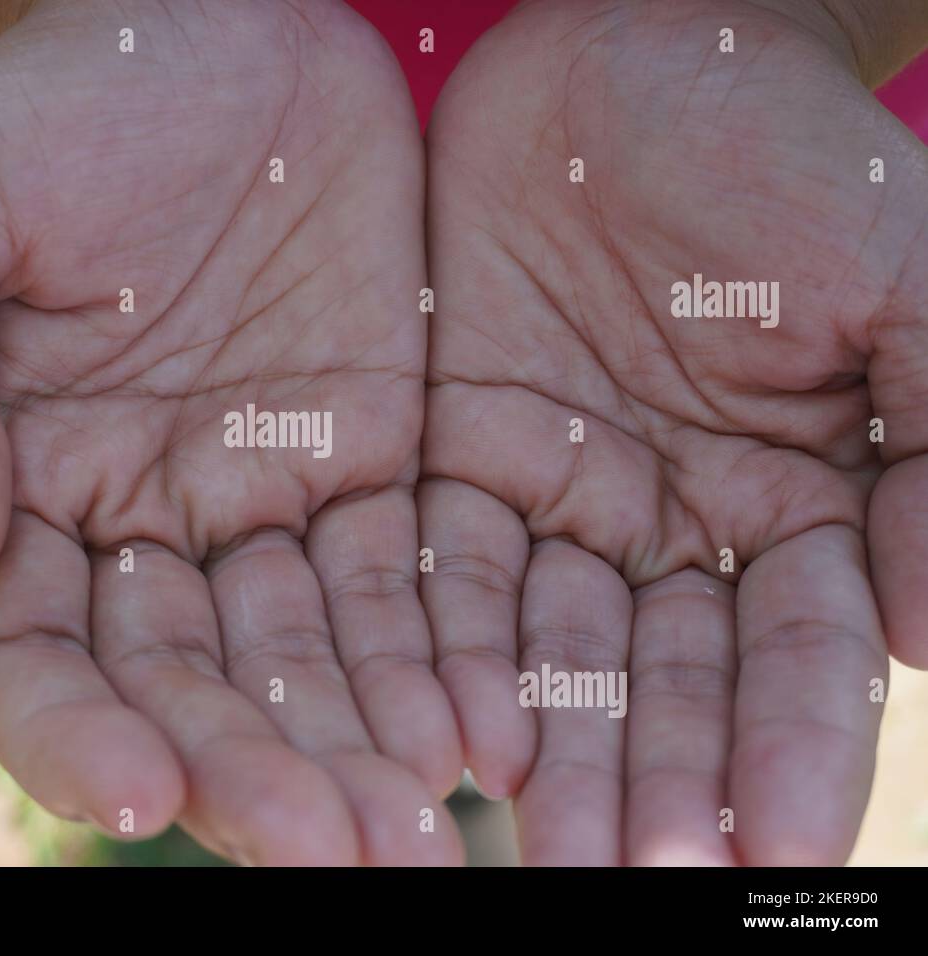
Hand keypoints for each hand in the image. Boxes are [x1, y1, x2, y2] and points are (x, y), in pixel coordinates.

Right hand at [0, 0, 463, 864]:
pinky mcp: (376, 464)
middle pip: (190, 693)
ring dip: (360, 756)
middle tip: (334, 858)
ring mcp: (263, 506)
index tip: (144, 794)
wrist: (220, 26)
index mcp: (22, 495)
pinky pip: (407, 584)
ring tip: (421, 839)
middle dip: (254, 780)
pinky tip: (482, 733)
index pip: (33, 660)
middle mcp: (144, 529)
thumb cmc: (64, 112)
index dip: (77, 737)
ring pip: (307, 663)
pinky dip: (437, 661)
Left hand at [421, 0, 927, 863]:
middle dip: (652, 780)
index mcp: (790, 500)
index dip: (793, 748)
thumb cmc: (790, 158)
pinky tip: (444, 728)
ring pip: (549, 649)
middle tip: (628, 878)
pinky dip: (447, 646)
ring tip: (535, 846)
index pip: (796, 656)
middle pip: (662, 681)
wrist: (640, 55)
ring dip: (545, 747)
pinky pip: (445, 565)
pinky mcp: (455, 449)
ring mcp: (558, 493)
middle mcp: (668, 522)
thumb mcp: (908, 287)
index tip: (780, 849)